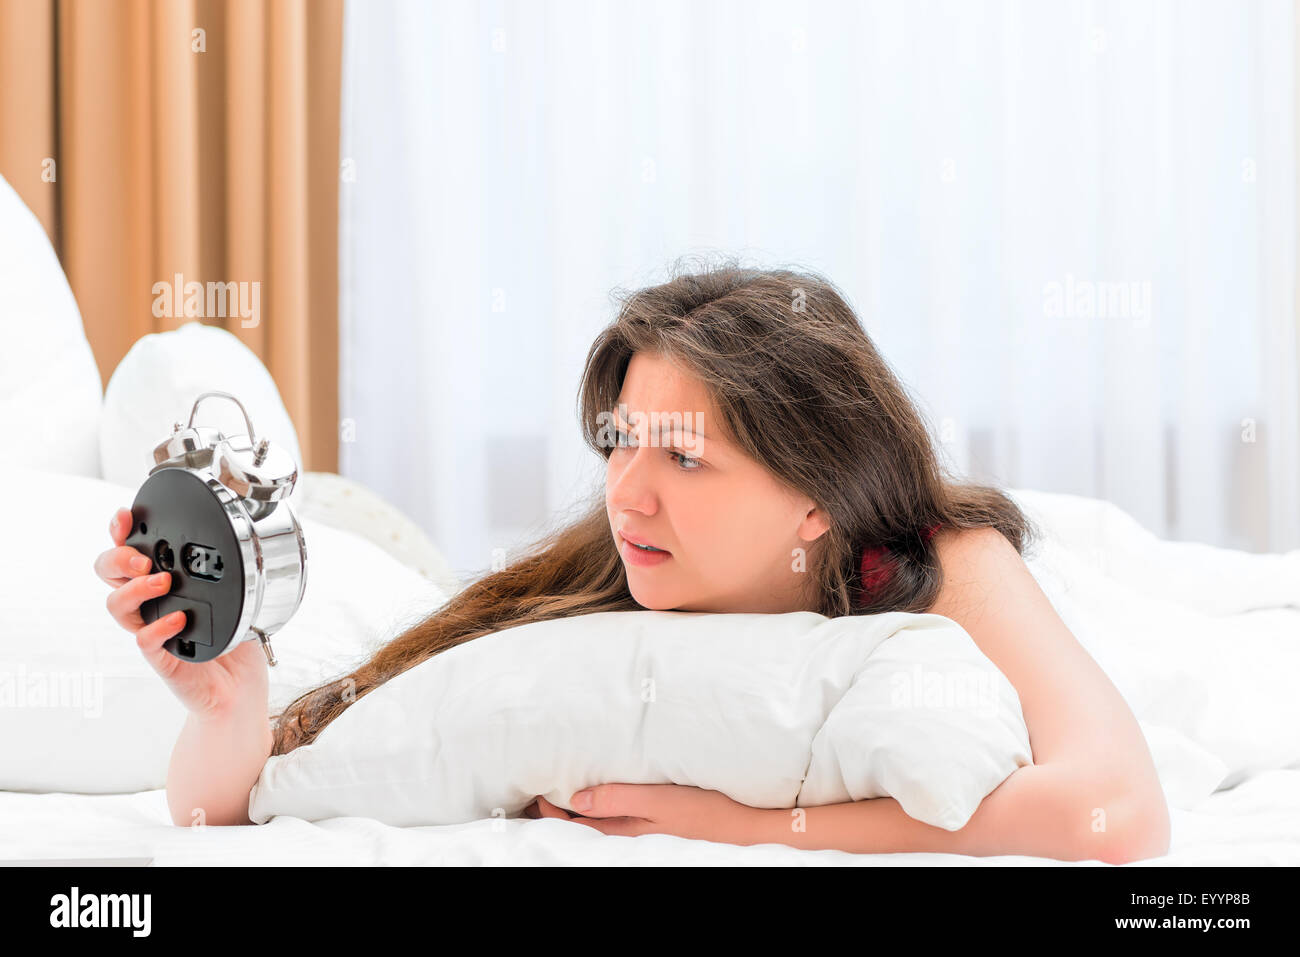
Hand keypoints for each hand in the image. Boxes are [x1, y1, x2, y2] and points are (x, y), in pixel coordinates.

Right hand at [93, 506, 269, 719]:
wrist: (238, 691)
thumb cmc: (235, 642)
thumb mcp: (238, 597)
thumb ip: (232, 573)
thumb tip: (243, 541)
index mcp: (164, 583)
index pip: (130, 552)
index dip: (121, 531)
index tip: (126, 517)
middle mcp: (151, 604)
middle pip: (109, 573)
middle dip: (118, 558)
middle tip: (144, 559)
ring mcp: (152, 630)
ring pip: (117, 605)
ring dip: (136, 589)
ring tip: (163, 582)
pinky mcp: (161, 658)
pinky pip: (145, 641)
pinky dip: (158, 628)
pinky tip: (178, 621)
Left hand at [523, 784, 763, 845]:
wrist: (745, 828)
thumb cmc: (705, 810)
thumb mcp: (658, 799)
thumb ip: (616, 798)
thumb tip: (574, 800)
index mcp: (622, 833)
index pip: (572, 825)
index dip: (549, 808)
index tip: (534, 787)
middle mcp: (627, 839)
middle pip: (580, 828)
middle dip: (556, 811)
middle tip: (536, 790)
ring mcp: (640, 838)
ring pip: (596, 827)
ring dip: (576, 812)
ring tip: (559, 793)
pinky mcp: (654, 832)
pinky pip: (615, 825)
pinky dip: (598, 813)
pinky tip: (599, 800)